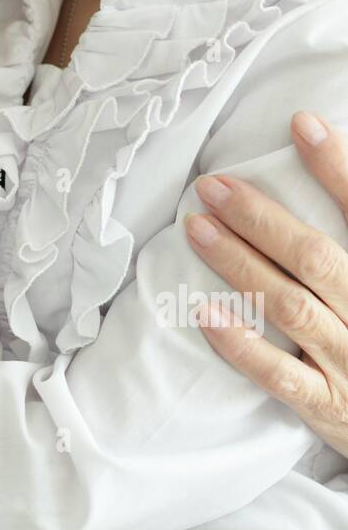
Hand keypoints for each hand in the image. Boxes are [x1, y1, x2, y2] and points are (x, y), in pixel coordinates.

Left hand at [186, 110, 347, 456]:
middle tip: (212, 186)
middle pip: (315, 257)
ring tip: (196, 228)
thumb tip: (312, 147)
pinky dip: (242, 346)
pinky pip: (281, 377)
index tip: (302, 123)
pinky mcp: (327, 406)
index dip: (336, 167)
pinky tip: (207, 313)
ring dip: (240, 264)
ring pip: (291, 307)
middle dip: (261, 218)